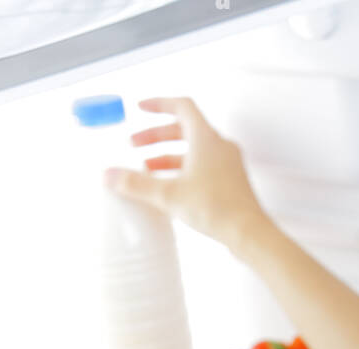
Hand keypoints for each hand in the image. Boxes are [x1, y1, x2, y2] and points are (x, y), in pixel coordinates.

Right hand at [103, 96, 269, 260]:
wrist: (249, 233)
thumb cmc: (216, 209)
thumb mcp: (169, 194)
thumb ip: (137, 183)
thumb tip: (109, 175)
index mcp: (206, 137)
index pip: (181, 106)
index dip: (158, 104)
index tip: (139, 108)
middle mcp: (219, 146)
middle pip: (184, 129)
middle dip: (156, 136)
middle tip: (134, 145)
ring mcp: (228, 164)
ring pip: (193, 151)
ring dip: (168, 156)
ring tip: (146, 169)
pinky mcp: (231, 183)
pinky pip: (203, 168)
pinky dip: (183, 170)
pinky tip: (170, 188)